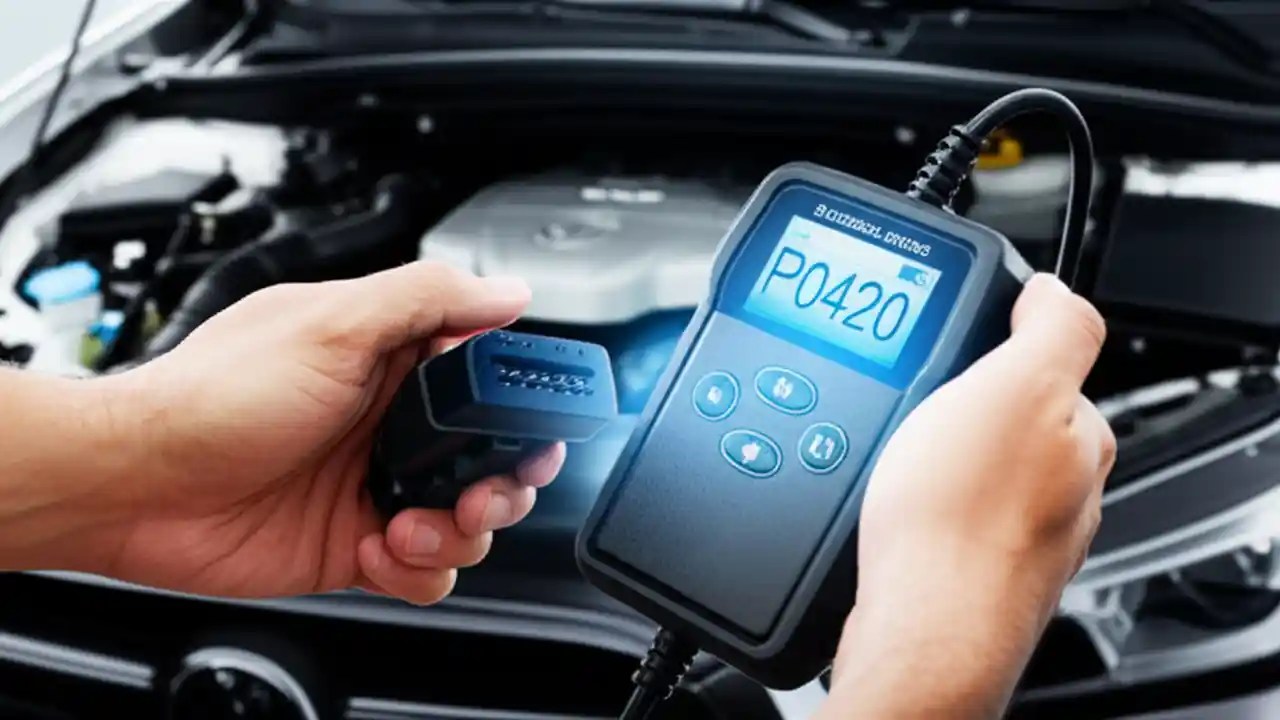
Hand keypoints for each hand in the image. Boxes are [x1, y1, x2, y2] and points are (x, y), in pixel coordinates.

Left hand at [82, 262, 563, 604]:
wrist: (136, 485)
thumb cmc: (213, 397)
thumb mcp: (329, 325)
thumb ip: (427, 300)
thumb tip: (507, 292)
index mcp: (391, 359)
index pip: (485, 378)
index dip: (519, 407)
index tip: (531, 428)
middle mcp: (389, 423)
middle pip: (492, 460)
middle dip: (504, 485)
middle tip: (481, 493)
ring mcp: (374, 487)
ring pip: (468, 521)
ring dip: (458, 534)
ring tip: (409, 526)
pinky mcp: (355, 544)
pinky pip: (423, 570)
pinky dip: (416, 571)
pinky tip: (376, 551)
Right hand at [821, 273, 1114, 718]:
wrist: (920, 626)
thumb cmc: (961, 522)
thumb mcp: (1019, 387)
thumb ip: (1053, 328)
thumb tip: (1053, 291)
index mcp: (1081, 436)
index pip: (1049, 361)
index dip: (995, 342)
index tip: (953, 344)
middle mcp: (1063, 489)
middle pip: (1008, 416)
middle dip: (959, 402)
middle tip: (913, 402)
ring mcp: (1018, 533)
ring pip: (975, 467)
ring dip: (935, 454)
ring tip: (896, 452)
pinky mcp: (971, 567)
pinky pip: (946, 510)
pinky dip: (920, 499)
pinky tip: (895, 503)